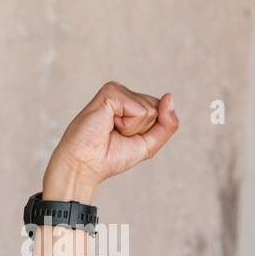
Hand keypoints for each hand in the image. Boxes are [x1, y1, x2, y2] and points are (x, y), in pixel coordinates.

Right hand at [44, 81, 178, 199]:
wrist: (85, 165)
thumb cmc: (111, 156)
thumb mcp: (149, 143)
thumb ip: (167, 123)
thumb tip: (169, 96)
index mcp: (132, 103)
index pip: (162, 110)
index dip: (150, 131)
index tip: (128, 138)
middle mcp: (124, 93)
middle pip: (157, 109)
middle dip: (143, 130)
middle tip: (118, 135)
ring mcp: (116, 90)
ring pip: (150, 110)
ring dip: (133, 128)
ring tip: (112, 130)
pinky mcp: (110, 92)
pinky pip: (139, 110)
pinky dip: (127, 125)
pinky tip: (108, 124)